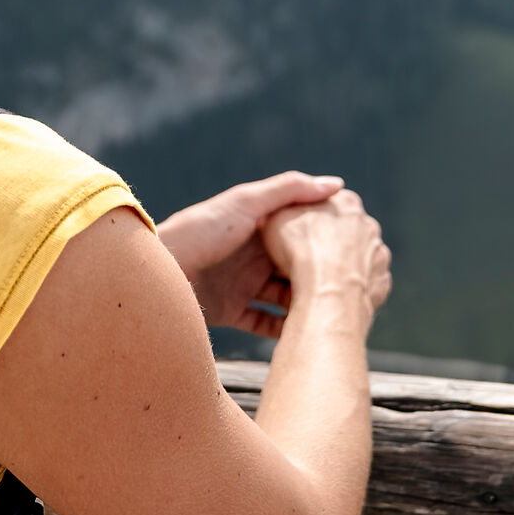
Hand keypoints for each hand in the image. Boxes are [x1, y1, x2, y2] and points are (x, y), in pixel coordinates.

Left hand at [155, 171, 344, 337]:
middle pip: (295, 264)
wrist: (155, 274)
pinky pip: (265, 322)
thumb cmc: (198, 231)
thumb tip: (336, 184)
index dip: (325, 234)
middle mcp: (250, 253)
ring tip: (335, 310)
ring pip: (284, 296)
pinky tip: (305, 331)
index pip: (298, 228)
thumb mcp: (244, 203)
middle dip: (321, 273)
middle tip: (354, 283)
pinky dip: (284, 328)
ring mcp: (240, 283)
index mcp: (255, 224)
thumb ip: (288, 190)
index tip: (357, 242)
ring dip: (306, 302)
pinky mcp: (230, 310)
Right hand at [262, 189, 391, 327]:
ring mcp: (378, 254)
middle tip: (302, 261)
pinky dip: (349, 288)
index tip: (293, 235)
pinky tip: (331, 295)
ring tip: (315, 283)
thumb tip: (281, 213)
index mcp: (344, 201)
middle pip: (343, 231)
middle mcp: (367, 224)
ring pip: (356, 258)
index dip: (308, 219)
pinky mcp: (381, 282)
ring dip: (340, 267)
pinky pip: (364, 283)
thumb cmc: (299, 250)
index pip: (327, 203)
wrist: (328, 290)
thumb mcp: (276, 217)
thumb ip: (283, 209)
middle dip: (326, 244)